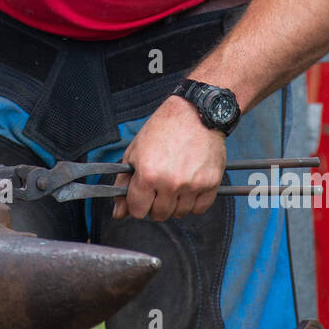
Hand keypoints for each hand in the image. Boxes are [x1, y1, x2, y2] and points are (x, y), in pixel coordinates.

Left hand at [112, 96, 227, 221]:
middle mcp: (171, 183)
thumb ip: (123, 183)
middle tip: (158, 187)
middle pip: (159, 215)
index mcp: (148, 175)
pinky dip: (193, 202)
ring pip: (179, 213)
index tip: (140, 196)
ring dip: (174, 204)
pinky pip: (199, 209)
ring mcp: (192, 185)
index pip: (138, 210)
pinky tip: (188, 187)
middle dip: (154, 204)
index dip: (136, 204)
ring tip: (174, 183)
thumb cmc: (163, 129)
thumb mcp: (135, 152)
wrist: (195, 113)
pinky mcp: (211, 183)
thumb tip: (118, 212)